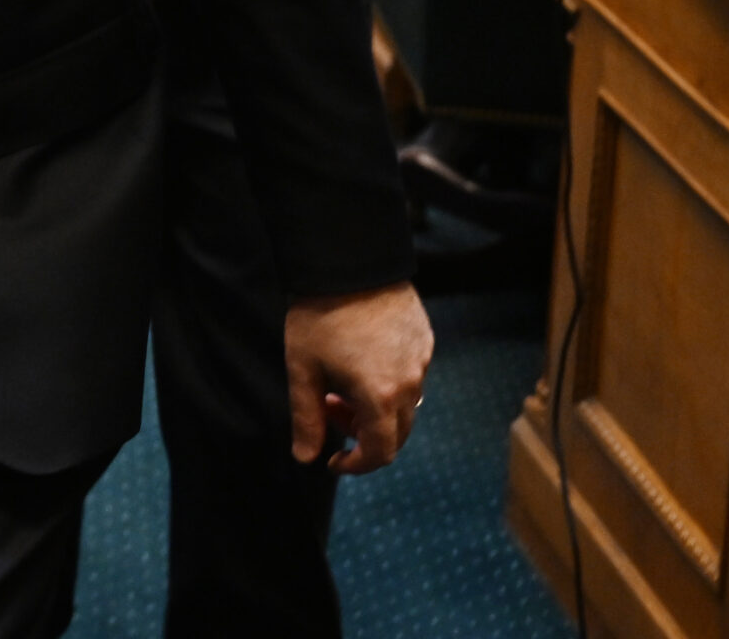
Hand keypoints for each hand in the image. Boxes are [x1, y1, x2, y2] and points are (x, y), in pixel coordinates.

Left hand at [285, 281, 433, 474]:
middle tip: (329, 407)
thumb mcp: (303, 370)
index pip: (380, 454)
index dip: (356, 465)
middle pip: (395, 433)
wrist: (349, 262)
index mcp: (380, 397)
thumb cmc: (320, 316)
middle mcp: (410, 384)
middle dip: (361, 434)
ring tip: (343, 381)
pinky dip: (389, 382)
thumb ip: (307, 418)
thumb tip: (306, 457)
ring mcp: (422, 361)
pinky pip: (412, 376)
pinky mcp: (425, 340)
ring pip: (405, 405)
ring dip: (376, 408)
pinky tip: (363, 358)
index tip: (334, 459)